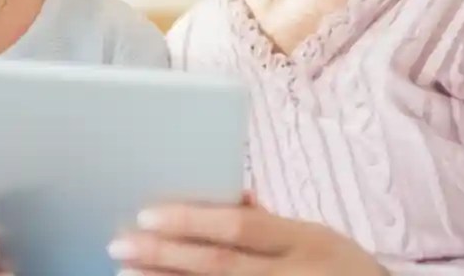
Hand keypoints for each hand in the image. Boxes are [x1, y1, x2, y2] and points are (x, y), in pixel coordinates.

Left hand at [108, 196, 384, 275]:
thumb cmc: (344, 270)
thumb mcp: (320, 238)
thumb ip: (271, 222)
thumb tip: (228, 196)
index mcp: (306, 240)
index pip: (241, 227)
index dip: (191, 220)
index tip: (145, 213)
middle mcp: (296, 274)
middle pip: (220, 266)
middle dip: (164, 255)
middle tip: (119, 245)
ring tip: (126, 275)